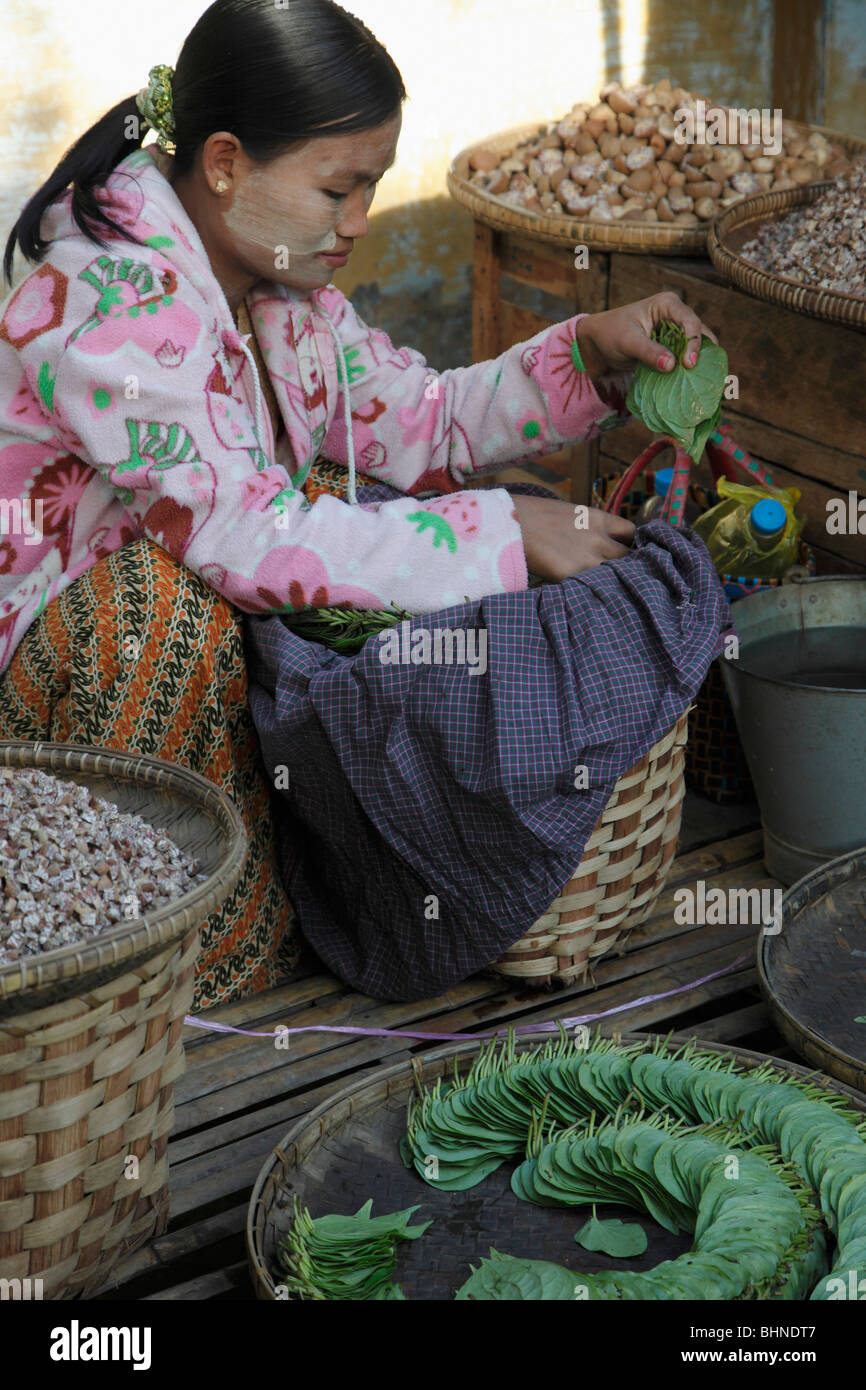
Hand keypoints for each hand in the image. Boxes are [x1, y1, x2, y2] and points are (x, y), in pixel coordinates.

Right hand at [512, 495, 634, 580]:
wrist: (509, 522)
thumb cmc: (531, 514)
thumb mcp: (568, 513)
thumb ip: (588, 527)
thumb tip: (598, 541)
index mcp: (597, 518)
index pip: (631, 532)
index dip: (629, 542)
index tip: (623, 550)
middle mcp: (598, 538)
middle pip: (627, 557)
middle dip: (623, 564)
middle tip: (615, 573)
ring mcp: (586, 558)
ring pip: (613, 575)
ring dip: (609, 581)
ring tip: (601, 586)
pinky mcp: (570, 576)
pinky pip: (589, 587)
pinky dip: (588, 590)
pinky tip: (582, 592)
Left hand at [575, 292, 717, 379]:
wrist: (597, 343)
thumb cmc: (610, 334)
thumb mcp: (628, 342)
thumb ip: (649, 352)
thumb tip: (671, 365)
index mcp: (667, 304)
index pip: (689, 321)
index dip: (693, 342)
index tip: (688, 364)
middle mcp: (676, 315)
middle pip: (699, 332)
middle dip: (703, 352)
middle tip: (702, 374)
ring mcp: (675, 331)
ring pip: (695, 345)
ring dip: (698, 361)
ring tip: (701, 379)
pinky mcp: (671, 347)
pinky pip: (684, 356)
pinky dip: (687, 368)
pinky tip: (690, 381)